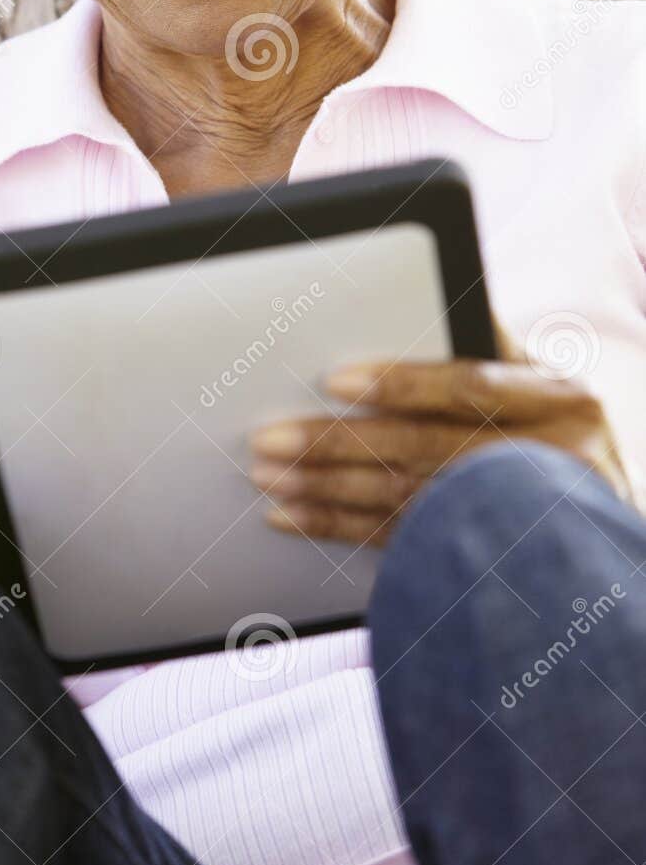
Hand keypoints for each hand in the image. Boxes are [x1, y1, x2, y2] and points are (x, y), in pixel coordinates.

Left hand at [249, 318, 632, 546]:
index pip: (468, 388)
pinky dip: (338, 527)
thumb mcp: (541, 386)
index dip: (400, 383)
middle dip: (337, 444)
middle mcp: (550, 460)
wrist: (596, 531)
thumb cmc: (554, 433)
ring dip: (325, 489)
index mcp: (559, 400)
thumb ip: (485, 351)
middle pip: (424, 450)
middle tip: (270, 439)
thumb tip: (417, 303)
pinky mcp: (486, 560)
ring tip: (268, 476)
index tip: (334, 380)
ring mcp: (522, 520)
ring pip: (405, 501)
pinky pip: (399, 542)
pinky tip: (293, 517)